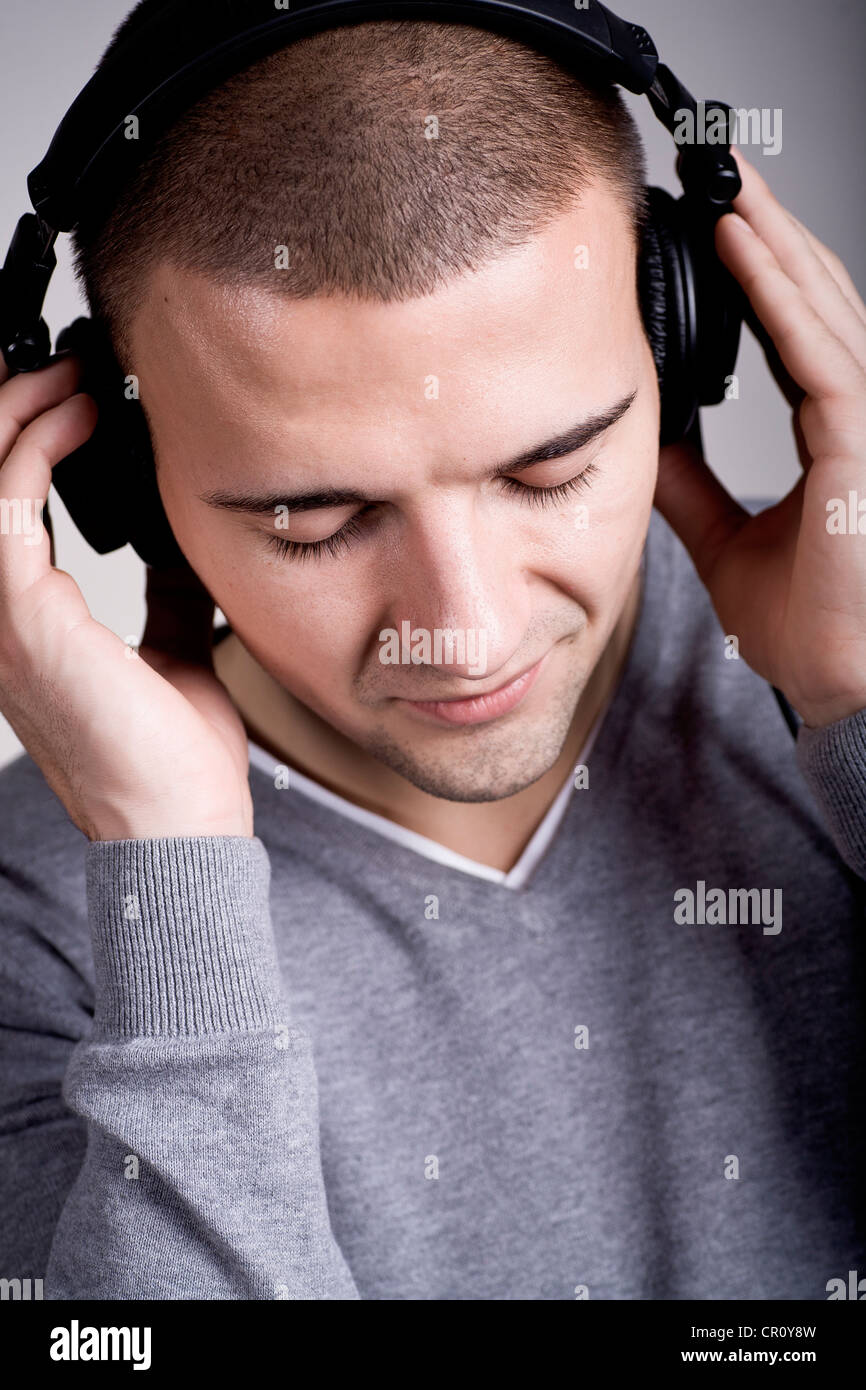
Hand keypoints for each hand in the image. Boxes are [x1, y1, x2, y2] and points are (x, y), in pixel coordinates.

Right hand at [0, 352, 252, 839]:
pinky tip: (81, 419)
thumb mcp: (175, 648)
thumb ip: (166, 594)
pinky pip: (8, 503)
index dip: (25, 446)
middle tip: (62, 369)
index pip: (3, 514)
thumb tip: (179, 546)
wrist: (181, 821)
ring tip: (69, 378)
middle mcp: (1, 616)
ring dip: (17, 415)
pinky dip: (38, 447)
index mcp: (29, 625)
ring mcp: (2, 615)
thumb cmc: (172, 756)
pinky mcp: (22, 613)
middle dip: (8, 414)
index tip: (78, 402)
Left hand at [654, 147, 865, 727]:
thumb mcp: (724, 543)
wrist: (842, 683)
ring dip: (772, 243)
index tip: (711, 228)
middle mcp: (858, 415)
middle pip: (813, 302)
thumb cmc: (808, 623)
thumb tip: (650, 443)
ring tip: (723, 186)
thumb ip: (693, 488)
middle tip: (717, 174)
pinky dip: (779, 299)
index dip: (759, 274)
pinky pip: (820, 354)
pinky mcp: (864, 445)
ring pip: (822, 309)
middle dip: (766, 234)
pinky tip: (742, 250)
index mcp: (831, 433)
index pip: (796, 332)